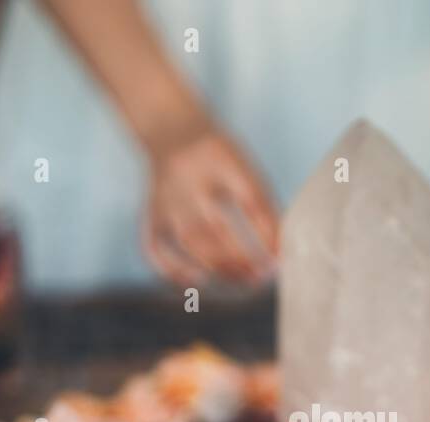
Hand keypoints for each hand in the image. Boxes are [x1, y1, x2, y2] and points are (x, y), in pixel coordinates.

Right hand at [143, 126, 277, 286]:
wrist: (171, 132)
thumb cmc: (218, 159)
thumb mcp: (244, 168)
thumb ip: (262, 205)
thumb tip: (278, 254)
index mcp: (219, 161)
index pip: (250, 199)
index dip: (267, 232)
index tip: (279, 257)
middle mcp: (188, 180)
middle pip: (215, 228)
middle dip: (240, 258)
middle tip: (260, 277)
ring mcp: (165, 199)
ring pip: (189, 242)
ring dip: (217, 267)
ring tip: (242, 280)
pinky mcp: (150, 214)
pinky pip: (155, 247)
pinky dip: (172, 269)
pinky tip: (198, 282)